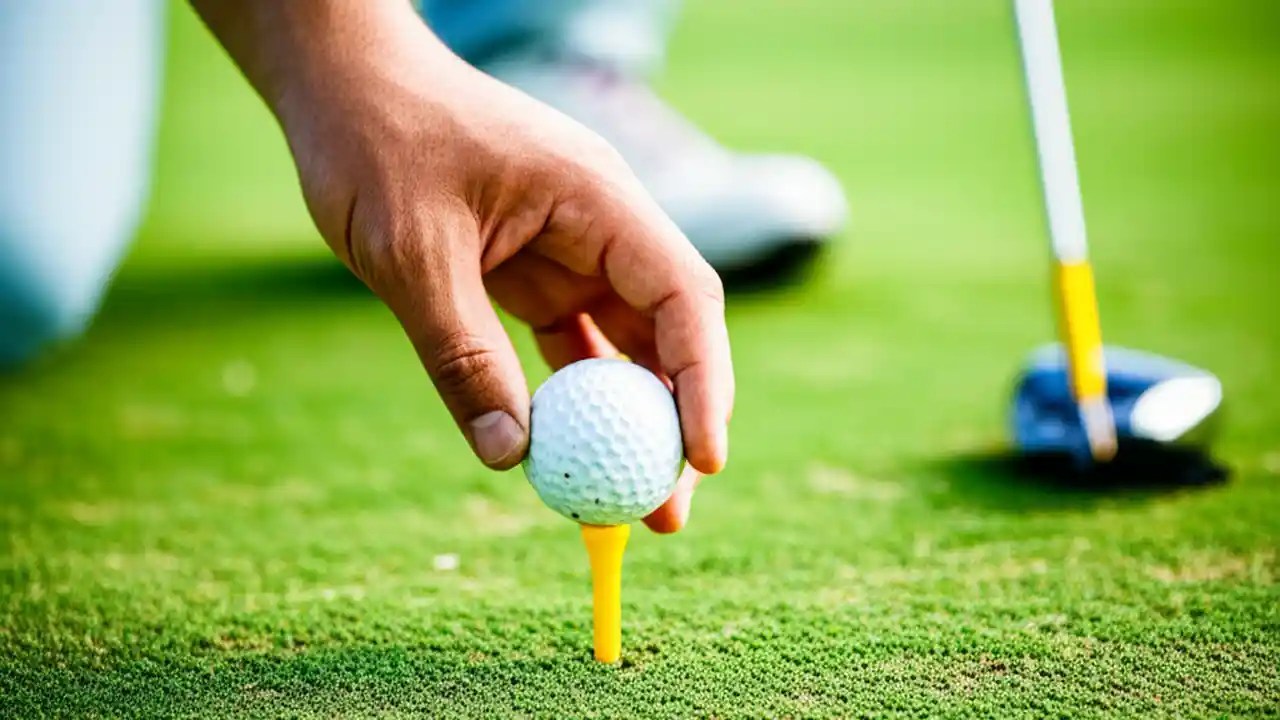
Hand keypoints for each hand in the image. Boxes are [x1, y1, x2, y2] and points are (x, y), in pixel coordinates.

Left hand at [194, 0, 732, 530]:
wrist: (341, 87)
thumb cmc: (377, 143)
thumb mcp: (412, 253)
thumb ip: (461, 354)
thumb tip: (510, 457)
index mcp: (597, 199)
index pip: (684, 295)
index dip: (704, 379)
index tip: (704, 456)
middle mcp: (599, 228)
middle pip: (666, 333)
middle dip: (675, 422)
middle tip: (667, 509)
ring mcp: (570, 252)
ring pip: (622, 348)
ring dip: (628, 423)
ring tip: (628, 502)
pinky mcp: (534, 274)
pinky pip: (570, 348)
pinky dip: (574, 402)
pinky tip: (570, 454)